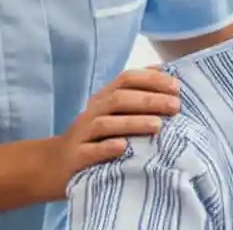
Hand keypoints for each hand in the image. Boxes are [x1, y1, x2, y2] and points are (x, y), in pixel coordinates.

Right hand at [48, 68, 180, 194]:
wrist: (56, 164)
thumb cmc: (95, 136)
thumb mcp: (111, 111)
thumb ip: (134, 93)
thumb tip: (163, 70)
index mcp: (104, 98)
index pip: (126, 79)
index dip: (151, 79)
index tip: (176, 87)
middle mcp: (93, 111)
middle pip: (119, 99)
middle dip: (149, 100)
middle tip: (176, 106)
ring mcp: (83, 134)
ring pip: (106, 124)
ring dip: (133, 122)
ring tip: (158, 125)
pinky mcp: (76, 157)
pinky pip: (90, 151)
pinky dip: (106, 147)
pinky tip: (123, 147)